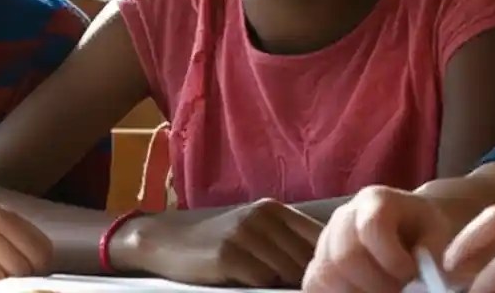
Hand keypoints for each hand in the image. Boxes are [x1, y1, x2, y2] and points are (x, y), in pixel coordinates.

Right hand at [120, 198, 323, 286]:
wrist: (169, 242)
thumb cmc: (218, 242)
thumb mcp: (254, 231)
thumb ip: (286, 241)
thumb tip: (325, 266)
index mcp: (274, 209)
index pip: (318, 236)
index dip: (325, 261)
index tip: (325, 278)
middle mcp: (262, 217)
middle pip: (305, 257)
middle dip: (307, 278)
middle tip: (304, 289)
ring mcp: (245, 234)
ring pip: (287, 271)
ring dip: (284, 285)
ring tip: (273, 287)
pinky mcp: (228, 255)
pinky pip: (261, 280)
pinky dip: (262, 288)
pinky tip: (250, 286)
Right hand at [304, 186, 457, 292]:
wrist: (408, 225)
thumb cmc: (423, 229)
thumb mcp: (437, 233)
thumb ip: (432, 252)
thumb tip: (422, 278)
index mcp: (376, 200)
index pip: (372, 227)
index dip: (392, 259)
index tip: (412, 275)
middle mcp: (344, 216)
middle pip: (344, 256)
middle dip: (375, 285)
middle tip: (399, 292)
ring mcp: (326, 239)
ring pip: (326, 274)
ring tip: (384, 291)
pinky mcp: (318, 262)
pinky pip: (314, 285)